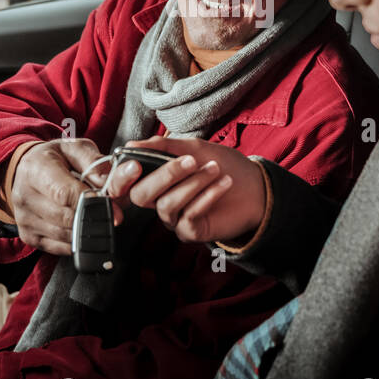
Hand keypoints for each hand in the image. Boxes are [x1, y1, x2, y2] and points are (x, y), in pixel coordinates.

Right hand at [8, 138, 109, 254]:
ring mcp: (24, 219)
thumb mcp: (74, 148)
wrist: (25, 170)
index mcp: (35, 169)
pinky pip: (61, 247)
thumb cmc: (53, 159)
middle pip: (66, 218)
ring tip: (89, 212)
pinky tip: (77, 223)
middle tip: (107, 208)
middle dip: (92, 215)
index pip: (64, 193)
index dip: (90, 201)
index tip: (108, 201)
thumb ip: (95, 163)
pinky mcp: (29, 236)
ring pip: (66, 235)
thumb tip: (110, 184)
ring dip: (86, 228)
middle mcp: (24, 195)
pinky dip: (76, 239)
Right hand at [103, 136, 265, 243]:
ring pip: (167, 204)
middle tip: (190, 161)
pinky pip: (189, 216)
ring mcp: (174, 218)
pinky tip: (223, 183)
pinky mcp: (190, 232)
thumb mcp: (193, 148)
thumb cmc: (223, 164)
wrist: (256, 186)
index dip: (122, 176)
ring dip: (193, 183)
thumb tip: (131, 147)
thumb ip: (162, 147)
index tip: (135, 162)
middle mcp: (159, 200)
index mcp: (155, 180)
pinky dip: (206, 196)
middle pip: (142, 195)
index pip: (127, 182)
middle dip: (164, 175)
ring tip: (215, 169)